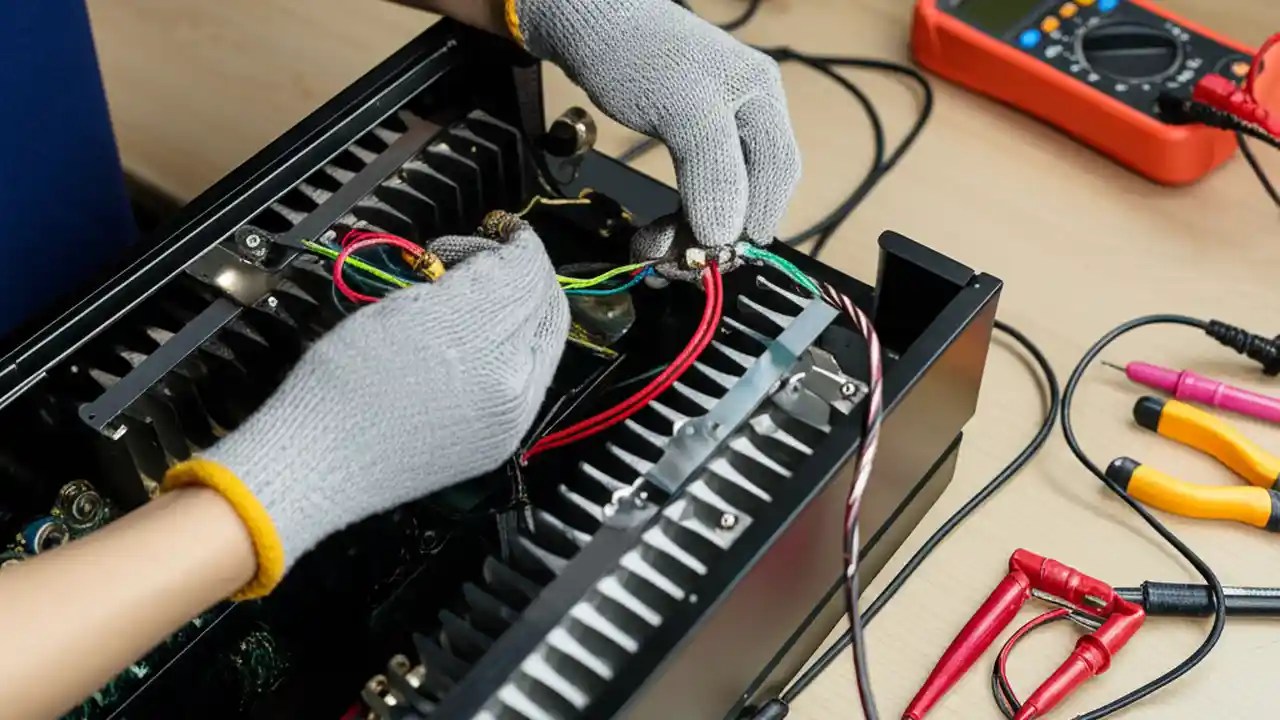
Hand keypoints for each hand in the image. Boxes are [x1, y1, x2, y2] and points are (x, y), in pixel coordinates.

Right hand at [166, 226, 568, 595]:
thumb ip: (459, 282)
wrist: (320, 463)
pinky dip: (516, 347)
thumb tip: (493, 261)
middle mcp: (509, 381)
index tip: (501, 227)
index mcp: (475, 339)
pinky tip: (477, 340)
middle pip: (545, 304)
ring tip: (471, 300)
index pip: (525, 273)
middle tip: (483, 258)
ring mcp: (511, 417)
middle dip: (521, 270)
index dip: (518, 242)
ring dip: (521, 309)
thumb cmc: (341, 380)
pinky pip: (531, 379)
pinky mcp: (504, 440)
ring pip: (545, 341)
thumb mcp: (400, 308)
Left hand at [511, 0, 800, 266]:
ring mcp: (723, 128)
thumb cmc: (637, 55)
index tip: (711, 257)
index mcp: (762, 101)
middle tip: (669, 264)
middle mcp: (751, 115)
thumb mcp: (680, 108)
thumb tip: (727, 236)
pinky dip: (679, 220)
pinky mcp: (692, 140)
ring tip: (651, 253)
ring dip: (691, 235)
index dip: (751, 222)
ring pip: (724, 200)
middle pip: (753, 194)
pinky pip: (699, 193)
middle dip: (714, 235)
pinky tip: (655, 236)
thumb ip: (712, 169)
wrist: (589, 23)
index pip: (776, 176)